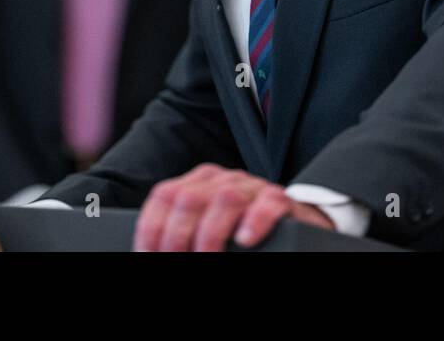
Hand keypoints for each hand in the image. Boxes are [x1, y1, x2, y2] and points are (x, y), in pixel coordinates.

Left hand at [133, 163, 334, 251]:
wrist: (295, 224)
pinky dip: (254, 222)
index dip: (152, 227)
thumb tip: (151, 253)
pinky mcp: (280, 200)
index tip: (148, 254)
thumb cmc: (241, 232)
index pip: (164, 195)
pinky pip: (267, 204)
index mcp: (199, 182)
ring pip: (225, 199)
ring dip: (211, 234)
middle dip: (177, 236)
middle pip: (189, 198)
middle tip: (177, 263)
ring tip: (208, 258)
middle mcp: (224, 180)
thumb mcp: (208, 227)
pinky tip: (246, 240)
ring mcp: (253, 188)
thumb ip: (184, 232)